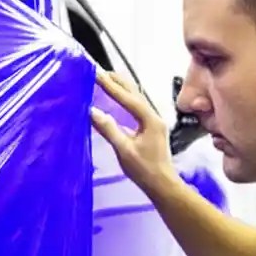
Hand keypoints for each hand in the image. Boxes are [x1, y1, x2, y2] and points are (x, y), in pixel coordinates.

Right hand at [90, 68, 175, 189]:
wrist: (162, 185)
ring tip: (107, 78)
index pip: (128, 98)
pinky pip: (136, 106)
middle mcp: (153, 116)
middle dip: (118, 80)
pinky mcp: (150, 127)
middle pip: (135, 92)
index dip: (111, 86)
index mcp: (149, 120)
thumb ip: (109, 129)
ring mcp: (153, 121)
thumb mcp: (124, 150)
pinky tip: (118, 98)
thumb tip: (92, 111)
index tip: (96, 74)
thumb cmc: (144, 170)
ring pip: (137, 98)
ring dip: (122, 87)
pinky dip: (125, 98)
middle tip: (100, 70)